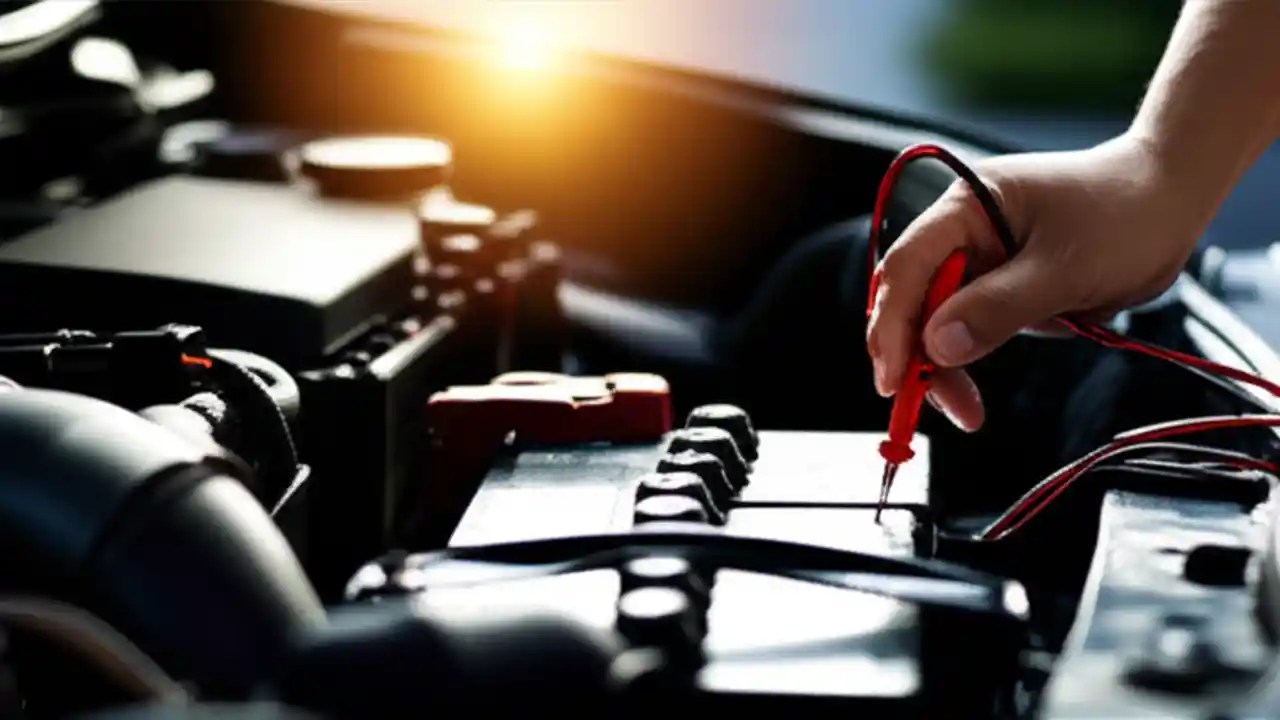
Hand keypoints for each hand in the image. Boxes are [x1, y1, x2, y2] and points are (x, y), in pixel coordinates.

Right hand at [866, 134, 1208, 430]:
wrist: (1169, 200)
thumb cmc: (1123, 216)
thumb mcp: (1064, 268)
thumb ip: (999, 307)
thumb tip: (938, 346)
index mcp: (965, 207)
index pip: (907, 267)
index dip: (892, 324)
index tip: (894, 379)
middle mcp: (960, 232)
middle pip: (910, 299)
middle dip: (912, 355)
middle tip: (926, 407)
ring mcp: (977, 261)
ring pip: (934, 321)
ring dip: (939, 368)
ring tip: (965, 411)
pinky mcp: (996, 286)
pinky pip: (965, 328)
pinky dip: (963, 362)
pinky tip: (973, 395)